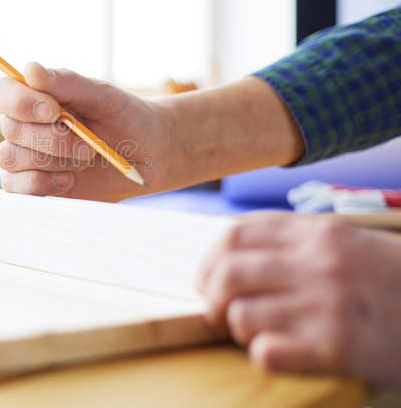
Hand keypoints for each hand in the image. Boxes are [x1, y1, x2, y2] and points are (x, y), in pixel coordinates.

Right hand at [0, 63, 166, 201]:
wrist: (147, 156)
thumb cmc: (124, 118)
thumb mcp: (102, 95)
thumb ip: (66, 82)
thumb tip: (29, 69)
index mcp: (34, 96)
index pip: (0, 93)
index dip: (18, 102)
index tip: (53, 110)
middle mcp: (24, 125)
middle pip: (10, 129)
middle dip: (52, 138)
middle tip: (89, 143)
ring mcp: (24, 156)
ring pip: (11, 158)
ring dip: (53, 160)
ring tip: (86, 158)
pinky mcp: (30, 185)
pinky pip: (15, 187)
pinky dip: (43, 183)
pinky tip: (69, 179)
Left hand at [198, 213, 400, 389]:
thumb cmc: (396, 285)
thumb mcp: (350, 245)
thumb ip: (296, 244)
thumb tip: (229, 257)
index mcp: (318, 232)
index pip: (232, 235)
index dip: (208, 262)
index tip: (207, 282)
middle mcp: (319, 263)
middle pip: (227, 274)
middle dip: (213, 300)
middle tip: (224, 316)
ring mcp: (328, 305)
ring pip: (241, 315)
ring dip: (243, 331)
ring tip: (266, 334)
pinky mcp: (337, 349)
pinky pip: (266, 353)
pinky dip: (265, 356)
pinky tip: (286, 354)